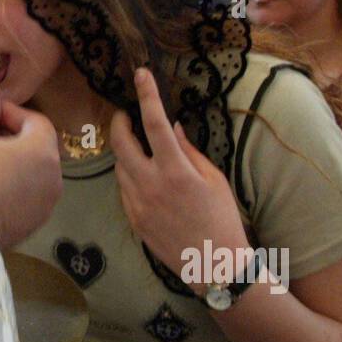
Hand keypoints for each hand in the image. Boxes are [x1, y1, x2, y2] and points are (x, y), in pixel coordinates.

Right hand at [0, 80, 61, 249]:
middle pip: (38, 146)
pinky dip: (12, 185)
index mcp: (42, 151)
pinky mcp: (34, 224)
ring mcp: (46, 205)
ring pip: (33, 172)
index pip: (36, 120)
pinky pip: (28, 195)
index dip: (11, 112)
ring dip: (12, 161)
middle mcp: (54, 178)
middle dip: (12, 136)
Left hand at [111, 68, 245, 273]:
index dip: (147, 95)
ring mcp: (137, 204)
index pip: (155, 123)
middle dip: (120, 122)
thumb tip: (172, 127)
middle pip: (121, 143)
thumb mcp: (214, 180)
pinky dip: (128, 174)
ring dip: (125, 150)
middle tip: (126, 114)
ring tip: (139, 146)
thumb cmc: (222, 219)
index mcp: (176, 171)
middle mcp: (150, 185)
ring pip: (119, 165)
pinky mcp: (132, 219)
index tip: (141, 74)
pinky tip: (143, 174)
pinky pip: (122, 187)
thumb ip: (189, 151)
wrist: (214, 266)